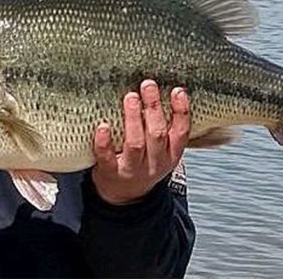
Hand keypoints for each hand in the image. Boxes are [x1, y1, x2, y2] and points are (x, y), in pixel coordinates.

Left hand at [91, 80, 189, 204]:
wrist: (125, 197)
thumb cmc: (143, 162)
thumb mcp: (161, 151)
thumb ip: (163, 128)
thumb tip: (162, 90)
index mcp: (170, 155)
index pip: (180, 133)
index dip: (181, 112)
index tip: (177, 90)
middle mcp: (154, 163)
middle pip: (156, 135)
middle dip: (154, 109)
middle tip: (148, 85)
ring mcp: (132, 169)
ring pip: (135, 144)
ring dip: (133, 119)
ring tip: (130, 97)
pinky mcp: (110, 172)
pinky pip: (107, 157)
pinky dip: (104, 141)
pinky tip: (102, 126)